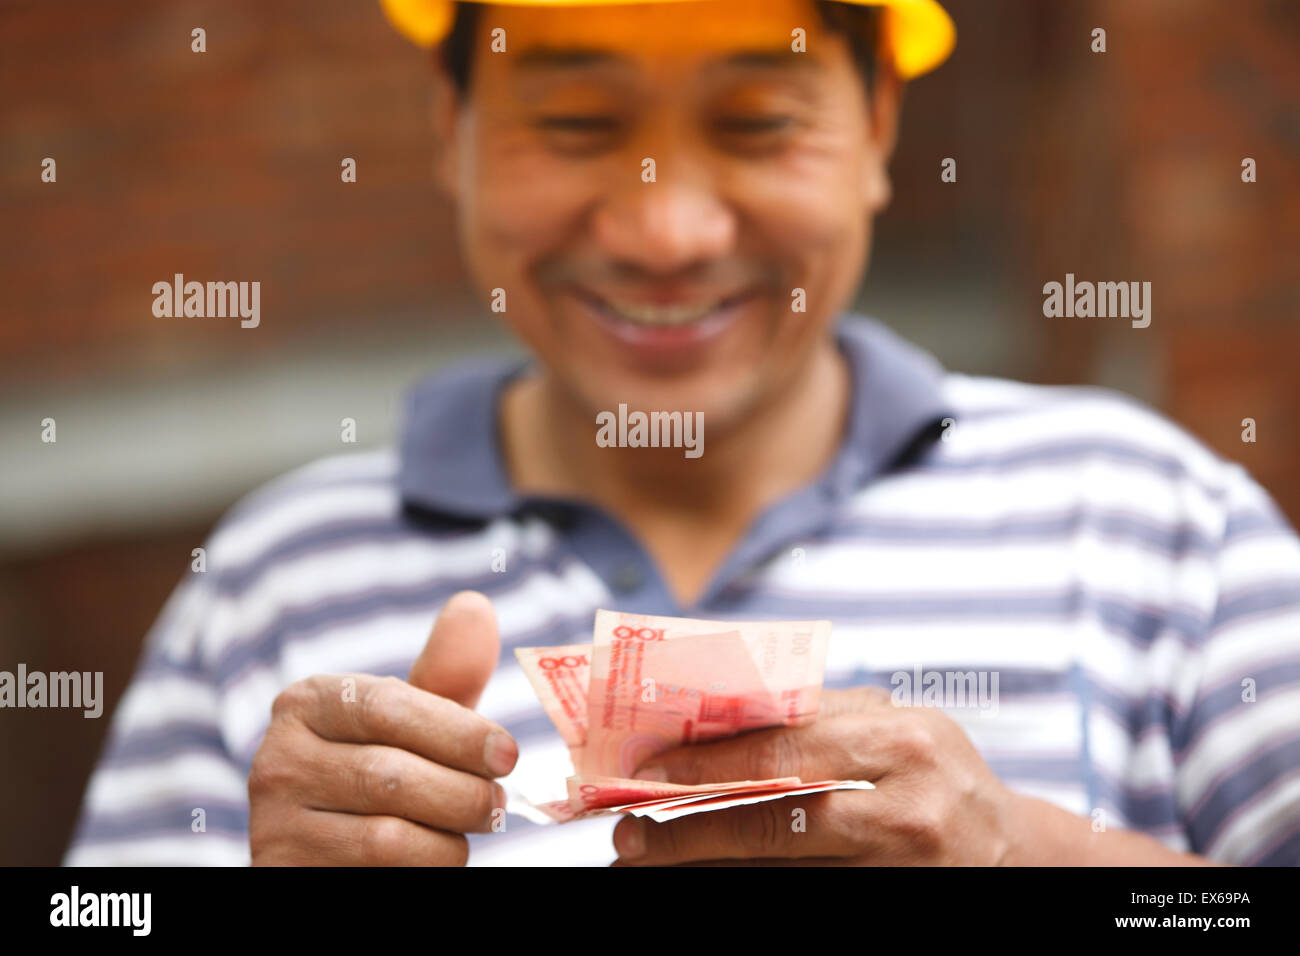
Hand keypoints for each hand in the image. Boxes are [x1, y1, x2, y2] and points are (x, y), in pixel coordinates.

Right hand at [249, 591, 515, 864]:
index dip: (457, 732)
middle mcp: (278, 757)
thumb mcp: (417, 723)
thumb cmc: (388, 774)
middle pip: (390, 775)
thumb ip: (447, 674)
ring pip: (387, 836)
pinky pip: (377, 874)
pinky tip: (433, 858)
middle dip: (463, 793)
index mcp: (309, 701)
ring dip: (447, 838)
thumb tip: (475, 606)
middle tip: (498, 804)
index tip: (507, 754)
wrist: (338, 855)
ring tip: (468, 831)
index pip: (387, 708)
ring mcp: (273, 822)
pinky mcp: (285, 871)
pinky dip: (423, 870)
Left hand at [611, 686, 1016, 865]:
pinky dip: (748, 883)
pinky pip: (804, 891)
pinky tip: (707, 874)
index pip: (786, 747)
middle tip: (628, 833)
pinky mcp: (893, 903)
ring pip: (781, 867)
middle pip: (777, 817)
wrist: (1018, 855)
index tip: (643, 770)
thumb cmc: (940, 774)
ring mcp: (903, 865)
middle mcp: (908, 805)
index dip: (708, 761)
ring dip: (706, 861)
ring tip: (647, 859)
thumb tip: (712, 720)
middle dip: (692, 825)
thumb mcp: (898, 729)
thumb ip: (822, 717)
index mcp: (902, 740)